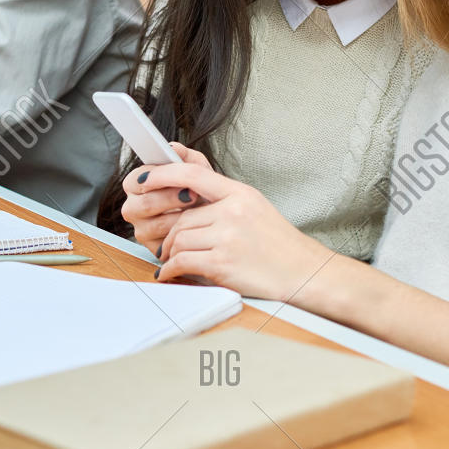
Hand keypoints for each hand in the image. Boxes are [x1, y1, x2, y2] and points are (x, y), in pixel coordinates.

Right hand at [120, 142, 210, 254]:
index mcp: (136, 184)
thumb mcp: (195, 167)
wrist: (212, 215)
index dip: (158, 178)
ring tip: (197, 209)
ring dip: (180, 216)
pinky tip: (193, 226)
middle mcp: (133, 207)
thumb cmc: (197, 189)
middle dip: (170, 198)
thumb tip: (173, 148)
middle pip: (144, 204)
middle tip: (192, 193)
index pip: (137, 180)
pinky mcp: (153, 247)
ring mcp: (142, 229)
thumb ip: (184, 155)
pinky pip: (166, 242)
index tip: (177, 175)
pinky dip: (181, 234)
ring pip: (156, 224)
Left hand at [143, 162, 336, 301]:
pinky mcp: (222, 263)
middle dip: (169, 235)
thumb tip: (189, 197)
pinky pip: (182, 262)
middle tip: (165, 246)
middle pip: (182, 218)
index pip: (193, 174)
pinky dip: (171, 270)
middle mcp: (233, 211)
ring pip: (179, 239)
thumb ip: (224, 201)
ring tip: (173, 262)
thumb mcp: (256, 208)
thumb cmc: (280, 245)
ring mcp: (228, 237)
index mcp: (240, 194)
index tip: (144, 179)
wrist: (304, 273)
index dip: (163, 175)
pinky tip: (171, 273)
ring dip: (170, 254)